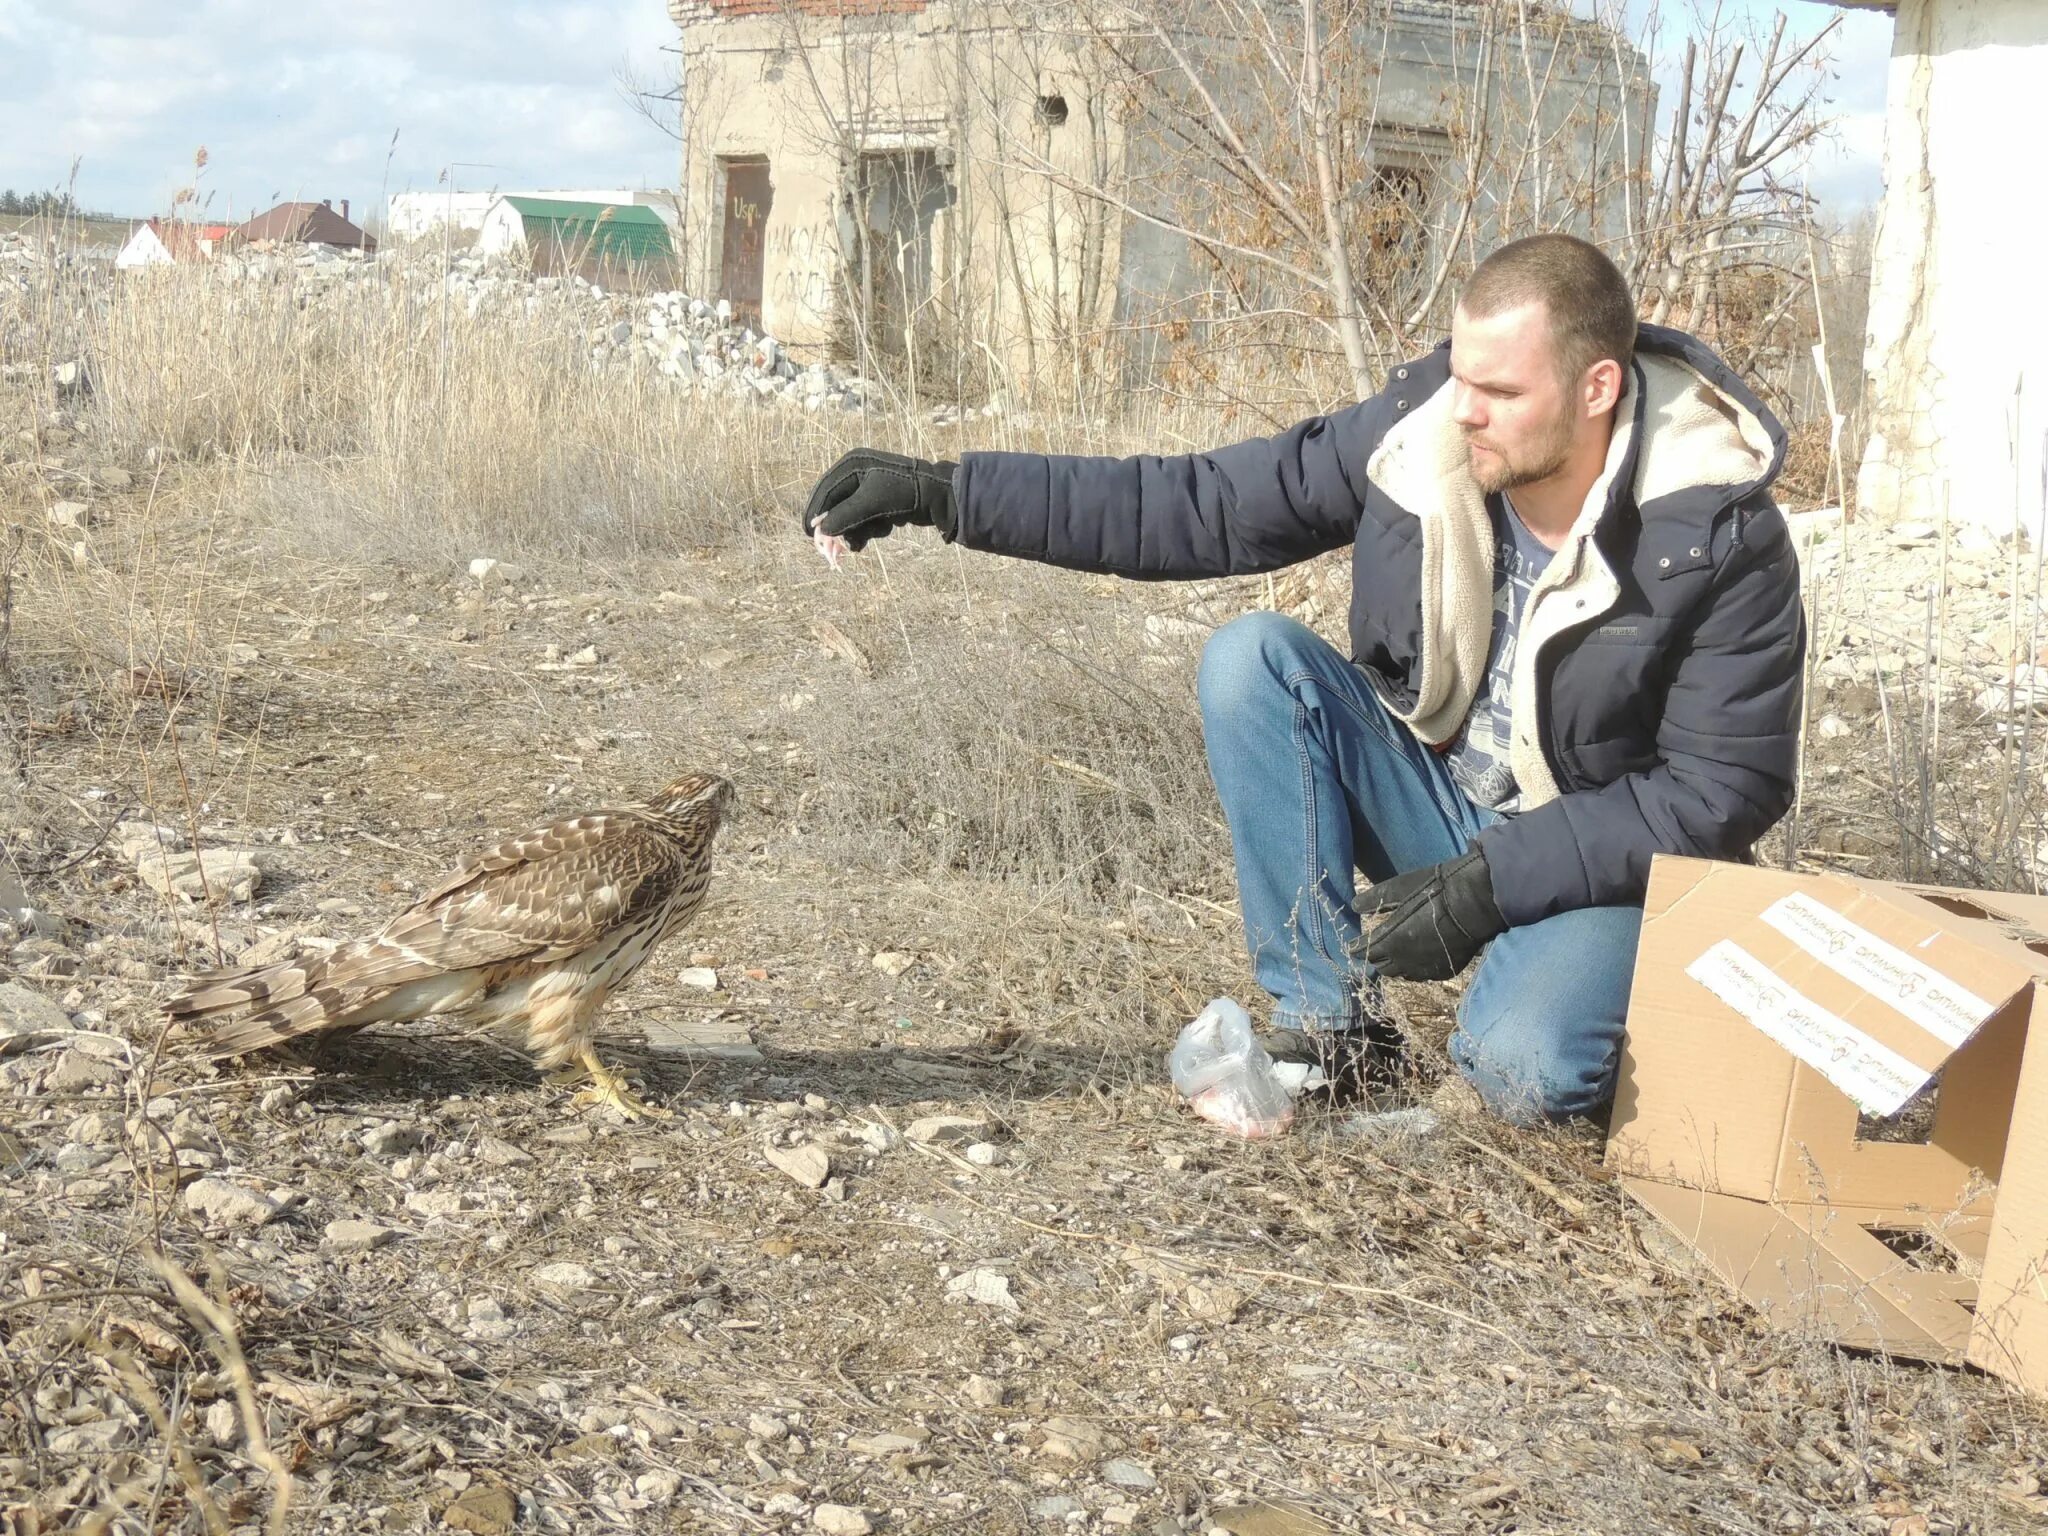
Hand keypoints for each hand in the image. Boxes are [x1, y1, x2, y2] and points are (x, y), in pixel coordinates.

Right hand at [802, 448, 957, 550]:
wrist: (940, 495)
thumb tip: (821, 529)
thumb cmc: (905, 493)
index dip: (816, 513)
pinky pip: (865, 520)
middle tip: (838, 549)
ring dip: (861, 529)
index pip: (825, 491)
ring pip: (851, 517)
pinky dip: (873, 528)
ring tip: (879, 530)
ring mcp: (868, 487)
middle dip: (842, 527)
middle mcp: (857, 473)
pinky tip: (887, 527)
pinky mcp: (879, 501)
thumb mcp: (872, 503)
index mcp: (852, 465)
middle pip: (836, 506)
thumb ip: (844, 515)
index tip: (808, 534)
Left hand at [1352, 846, 1505, 981]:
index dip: (1357, 948)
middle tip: (1373, 948)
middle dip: (1375, 957)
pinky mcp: (1444, 971)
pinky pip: (1421, 975)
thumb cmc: (1434, 890)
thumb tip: (1353, 905)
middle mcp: (1405, 960)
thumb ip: (1374, 899)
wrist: (1475, 902)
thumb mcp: (1398, 888)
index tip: (1353, 945)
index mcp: (1390, 940)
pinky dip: (1414, 968)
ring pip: (1401, 974)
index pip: (1364, 951)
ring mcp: (1425, 968)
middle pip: (1381, 966)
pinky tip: (1416, 958)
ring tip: (1394, 954)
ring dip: (1394, 965)